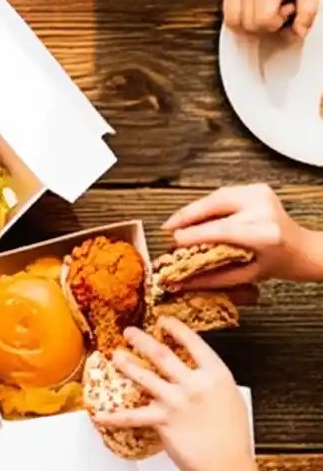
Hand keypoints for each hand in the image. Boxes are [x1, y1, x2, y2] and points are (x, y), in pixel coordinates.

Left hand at [94, 319, 259, 470]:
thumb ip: (211, 385)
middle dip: (142, 340)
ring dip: (127, 365)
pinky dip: (114, 417)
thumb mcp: (230, 400)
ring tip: (115, 356)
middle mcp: (195, 384)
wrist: (227, 467)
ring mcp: (176, 401)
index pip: (195, 344)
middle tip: (129, 332)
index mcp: (216, 376)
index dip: (177, 330)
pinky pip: (132, 416)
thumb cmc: (233, 438)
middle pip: (162, 355)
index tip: (164, 321)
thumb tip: (198, 376)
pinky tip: (100, 414)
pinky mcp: (162, 420)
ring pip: (144, 376)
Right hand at [162, 183, 322, 287]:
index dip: (192, 234)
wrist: (303, 249)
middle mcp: (263, 210)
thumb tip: (180, 281)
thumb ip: (212, 278)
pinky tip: (195, 214)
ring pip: (216, 196)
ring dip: (194, 208)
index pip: (219, 230)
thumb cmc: (279, 264)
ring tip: (177, 221)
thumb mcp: (246, 276)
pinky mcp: (258, 189)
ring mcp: (261, 195)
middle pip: (214, 205)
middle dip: (187, 215)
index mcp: (264, 234)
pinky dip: (206, 204)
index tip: (174, 241)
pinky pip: (223, 193)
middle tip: (168, 227)